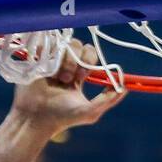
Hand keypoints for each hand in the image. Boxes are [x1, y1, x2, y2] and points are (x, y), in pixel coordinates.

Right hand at [11, 37, 125, 133]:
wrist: (36, 118)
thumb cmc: (62, 118)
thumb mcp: (90, 112)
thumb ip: (108, 100)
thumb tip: (125, 88)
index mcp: (79, 75)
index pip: (90, 54)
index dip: (89, 61)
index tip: (83, 76)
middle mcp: (66, 65)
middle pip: (78, 46)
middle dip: (77, 61)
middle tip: (69, 79)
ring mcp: (51, 60)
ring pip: (65, 45)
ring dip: (64, 63)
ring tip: (57, 80)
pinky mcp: (38, 58)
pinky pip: (49, 44)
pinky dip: (50, 56)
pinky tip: (46, 71)